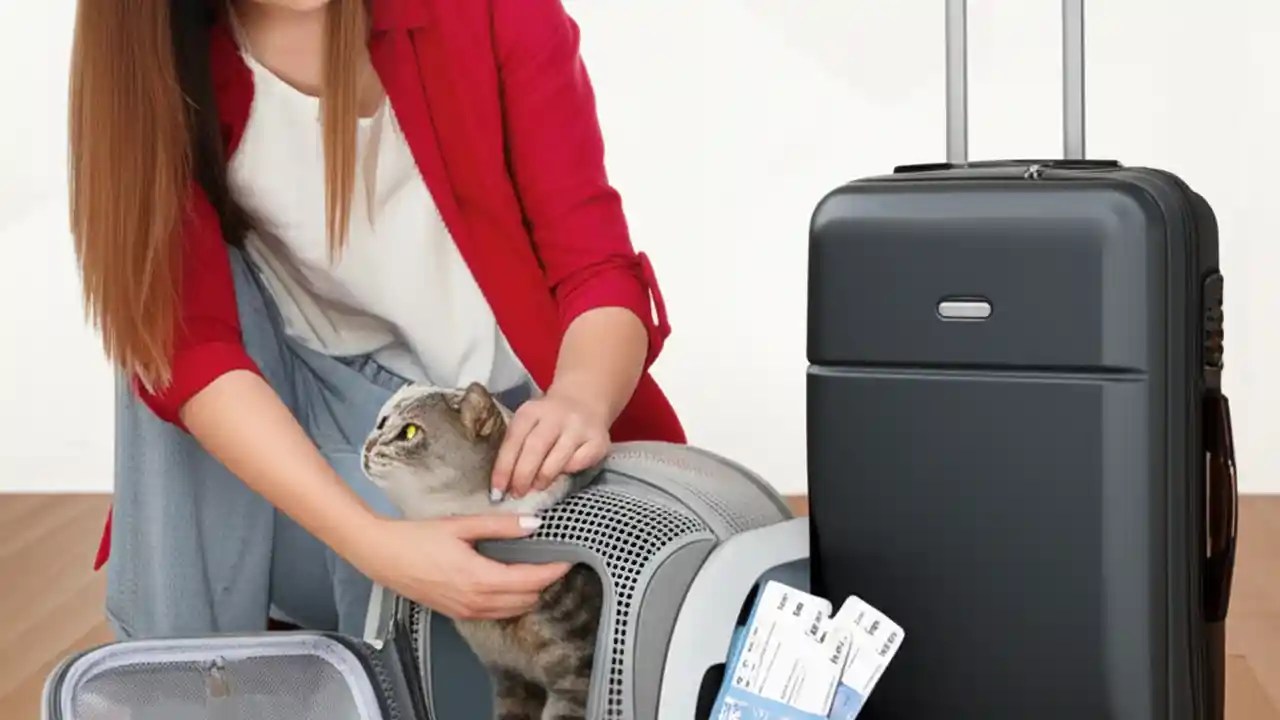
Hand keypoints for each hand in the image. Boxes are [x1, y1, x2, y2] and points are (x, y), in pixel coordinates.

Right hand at [348, 515, 570, 619]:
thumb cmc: (418, 537)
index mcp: (480, 579)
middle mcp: (477, 602)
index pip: (532, 581)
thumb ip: (500, 526)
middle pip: (528, 599)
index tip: (569, 556)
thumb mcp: (461, 526)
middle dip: (546, 581)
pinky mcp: (459, 614)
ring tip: (537, 568)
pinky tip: (511, 581)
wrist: (382, 556)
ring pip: (514, 610)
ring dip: (530, 593)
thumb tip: (536, 524)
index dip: (554, 570)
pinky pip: (497, 613)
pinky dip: (512, 601)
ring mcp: (468, 612)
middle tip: (555, 559)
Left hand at [491, 390, 609, 498]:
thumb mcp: (529, 423)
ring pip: (557, 460)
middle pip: (535, 449)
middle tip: (517, 493)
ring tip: (536, 488)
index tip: (497, 489)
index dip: (503, 467)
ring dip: (543, 479)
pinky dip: (567, 472)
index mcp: (531, 411)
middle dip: (523, 476)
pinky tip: (562, 474)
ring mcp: (578, 427)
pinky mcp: (598, 440)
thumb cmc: (548, 420)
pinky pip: (579, 463)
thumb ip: (518, 447)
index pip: (514, 440)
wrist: (584, 400)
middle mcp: (555, 416)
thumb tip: (506, 484)